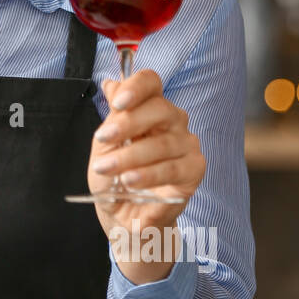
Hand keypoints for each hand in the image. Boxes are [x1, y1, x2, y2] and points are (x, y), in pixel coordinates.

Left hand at [87, 69, 203, 280]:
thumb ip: (112, 118)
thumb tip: (109, 82)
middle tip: (103, 139)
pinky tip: (130, 182)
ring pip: (163, 142)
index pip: (151, 83)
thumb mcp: (104, 148)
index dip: (136, 87)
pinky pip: (172, 169)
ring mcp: (187, 144)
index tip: (116, 103)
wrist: (124, 215)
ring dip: (132, 156)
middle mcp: (173, 121)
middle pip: (160, 108)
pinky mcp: (194, 170)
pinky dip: (149, 176)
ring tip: (111, 170)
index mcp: (149, 108)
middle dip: (128, 123)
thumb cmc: (114, 179)